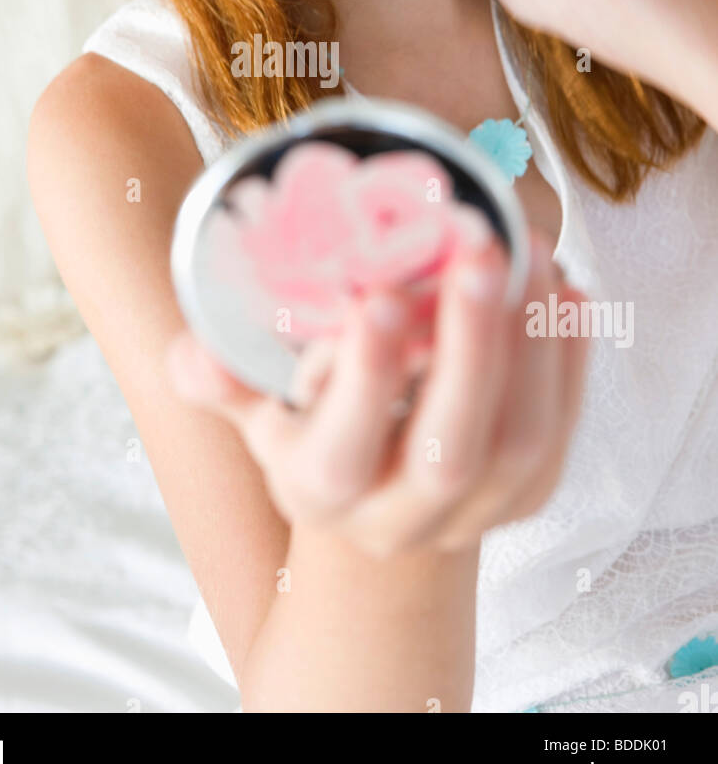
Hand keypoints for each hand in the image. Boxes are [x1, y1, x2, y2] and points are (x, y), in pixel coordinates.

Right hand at [165, 229, 590, 558]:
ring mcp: (476, 512)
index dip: (367, 375)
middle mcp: (401, 517)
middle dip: (471, 347)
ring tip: (529, 246)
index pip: (343, 449)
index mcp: (321, 490)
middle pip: (450, 449)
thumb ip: (224, 378)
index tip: (385, 292)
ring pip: (521, 439)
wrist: (378, 504)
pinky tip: (562, 288)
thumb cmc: (310, 431)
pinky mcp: (531, 494)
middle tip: (480, 246)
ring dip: (531, 340)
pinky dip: (568, 356)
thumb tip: (195, 351)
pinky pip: (563, 427)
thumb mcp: (257, 408)